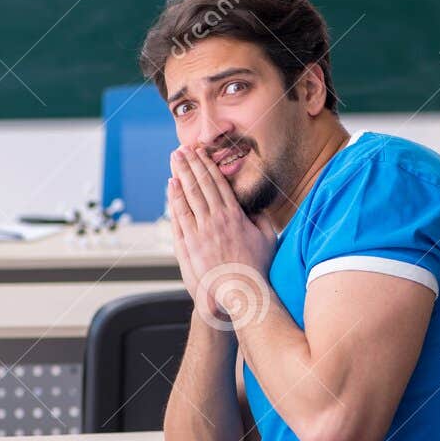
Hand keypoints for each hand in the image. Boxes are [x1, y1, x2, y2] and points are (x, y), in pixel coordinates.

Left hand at [168, 146, 276, 326]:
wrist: (242, 291)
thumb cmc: (257, 268)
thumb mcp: (268, 239)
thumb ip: (262, 220)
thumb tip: (256, 209)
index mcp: (235, 216)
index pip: (219, 184)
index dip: (208, 166)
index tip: (202, 153)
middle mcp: (217, 219)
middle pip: (201, 185)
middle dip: (191, 164)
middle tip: (182, 149)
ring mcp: (202, 231)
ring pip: (189, 196)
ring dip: (181, 175)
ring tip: (175, 160)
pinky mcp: (191, 244)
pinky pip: (181, 215)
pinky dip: (175, 198)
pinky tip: (171, 186)